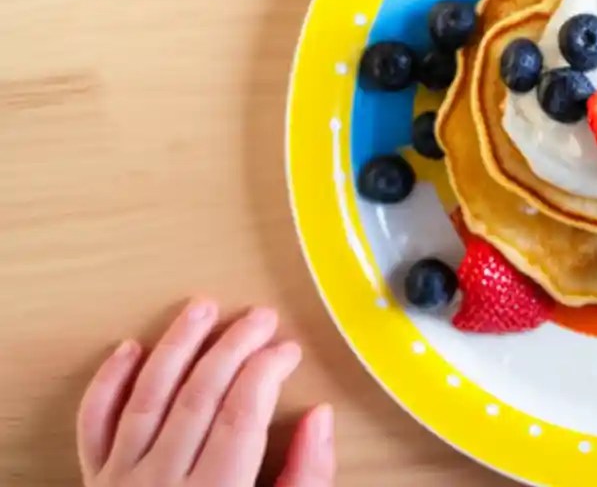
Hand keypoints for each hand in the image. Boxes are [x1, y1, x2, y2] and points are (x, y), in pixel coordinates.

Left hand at [76, 299, 335, 485]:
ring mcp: (121, 484)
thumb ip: (306, 480)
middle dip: (233, 346)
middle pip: (199, 395)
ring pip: (147, 397)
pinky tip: (129, 351)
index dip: (267, 371)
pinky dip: (108, 385)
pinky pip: (95, 425)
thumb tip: (321, 420)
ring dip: (176, 346)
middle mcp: (162, 485)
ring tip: (201, 310)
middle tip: (258, 318)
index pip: (242, 413)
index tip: (288, 351)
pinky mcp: (94, 486)